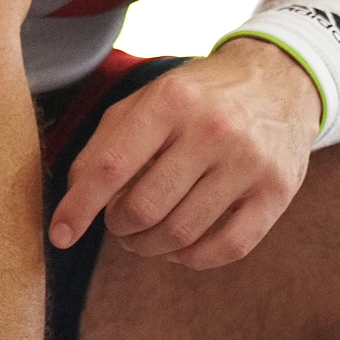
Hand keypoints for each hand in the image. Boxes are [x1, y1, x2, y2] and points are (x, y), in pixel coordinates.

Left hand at [46, 39, 320, 269]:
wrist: (279, 81)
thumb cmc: (197, 97)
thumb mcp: (148, 99)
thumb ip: (106, 142)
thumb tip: (75, 197)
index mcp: (170, 100)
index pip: (111, 167)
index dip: (79, 207)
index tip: (59, 235)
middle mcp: (212, 128)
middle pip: (144, 208)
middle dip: (119, 227)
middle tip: (118, 222)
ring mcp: (249, 161)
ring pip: (181, 234)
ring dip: (150, 246)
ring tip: (145, 234)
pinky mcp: (277, 191)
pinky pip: (227, 248)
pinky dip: (192, 259)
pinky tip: (181, 247)